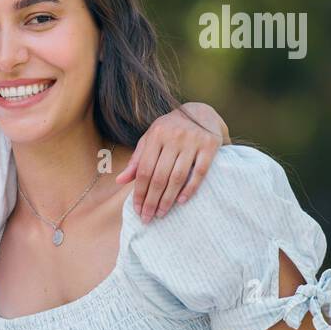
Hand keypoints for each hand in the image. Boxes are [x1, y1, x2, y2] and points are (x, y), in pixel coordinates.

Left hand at [116, 102, 225, 221]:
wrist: (201, 112)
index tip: (137, 209)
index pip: (144, 169)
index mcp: (156, 135)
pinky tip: (180, 201)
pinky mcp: (210, 146)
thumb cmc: (169, 130)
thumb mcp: (150, 139)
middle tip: (147, 217)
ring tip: (161, 213)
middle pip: (159, 176)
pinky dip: (189, 188)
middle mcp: (174, 137)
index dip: (139, 191)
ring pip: (177, 176)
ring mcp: (193, 141)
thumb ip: (137, 159)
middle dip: (151, 200)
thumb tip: (119, 181)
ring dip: (168, 199)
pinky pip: (199, 172)